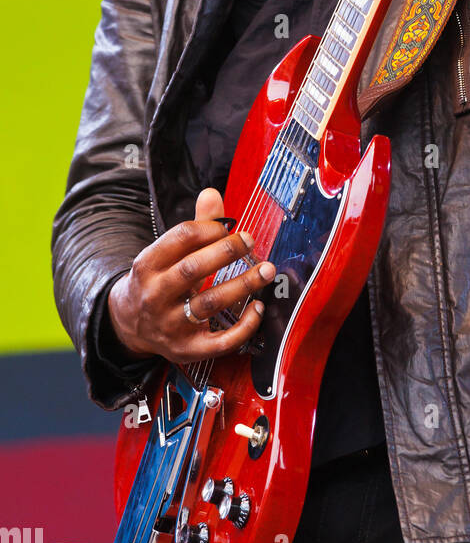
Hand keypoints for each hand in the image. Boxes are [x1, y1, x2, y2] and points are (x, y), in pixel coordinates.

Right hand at [107, 187, 274, 362]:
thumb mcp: (165, 253)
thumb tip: (212, 193)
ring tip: (266, 270)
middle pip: (193, 269)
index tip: (230, 227)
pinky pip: (219, 341)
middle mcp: (155, 295)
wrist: (129, 325)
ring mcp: (170, 325)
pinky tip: (258, 309)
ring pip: (209, 303)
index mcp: (148, 265)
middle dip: (227, 252)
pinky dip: (243, 326)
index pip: (180, 237)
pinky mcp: (186, 349)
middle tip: (250, 241)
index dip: (210, 228)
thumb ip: (194, 226)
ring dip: (243, 284)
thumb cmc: (157, 280)